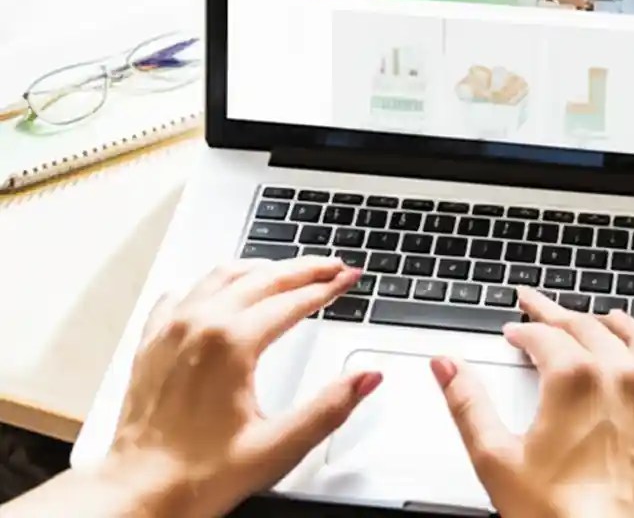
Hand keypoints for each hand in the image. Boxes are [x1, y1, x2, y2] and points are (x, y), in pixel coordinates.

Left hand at [101, 258, 381, 516]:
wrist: (140, 493)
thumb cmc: (201, 474)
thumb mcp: (279, 445)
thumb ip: (330, 407)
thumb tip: (367, 377)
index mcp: (232, 344)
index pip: (293, 301)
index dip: (328, 288)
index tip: (349, 279)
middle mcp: (199, 326)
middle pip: (262, 278)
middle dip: (303, 269)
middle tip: (332, 267)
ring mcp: (171, 331)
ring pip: (222, 276)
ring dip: (261, 269)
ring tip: (287, 271)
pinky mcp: (151, 343)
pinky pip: (182, 295)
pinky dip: (210, 285)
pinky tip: (220, 291)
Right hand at [433, 288, 633, 517]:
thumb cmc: (559, 516)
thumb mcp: (496, 459)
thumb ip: (468, 404)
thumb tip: (448, 367)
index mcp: (576, 379)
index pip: (545, 335)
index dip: (524, 329)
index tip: (513, 331)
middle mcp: (621, 379)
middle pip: (589, 327)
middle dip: (559, 315)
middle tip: (540, 309)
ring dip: (614, 323)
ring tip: (602, 317)